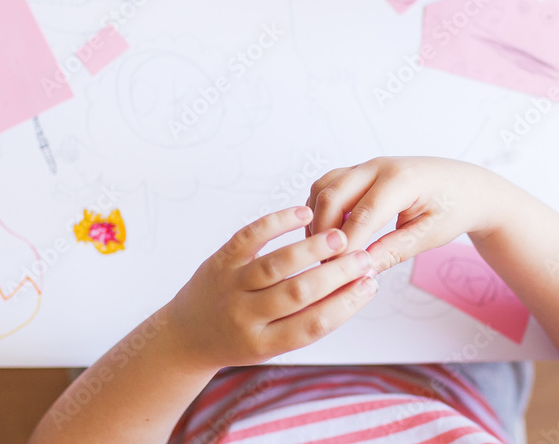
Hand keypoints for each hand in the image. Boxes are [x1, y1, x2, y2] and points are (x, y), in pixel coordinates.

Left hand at [165, 206, 377, 370]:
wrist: (187, 335)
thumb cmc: (240, 338)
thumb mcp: (272, 344)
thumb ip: (308, 320)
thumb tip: (356, 288)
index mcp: (263, 343)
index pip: (313, 325)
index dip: (346, 305)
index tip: (370, 285)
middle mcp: (245, 316)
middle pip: (298, 293)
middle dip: (336, 274)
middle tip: (364, 258)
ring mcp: (230, 285)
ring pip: (276, 265)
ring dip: (312, 249)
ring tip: (340, 238)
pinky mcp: (220, 259)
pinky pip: (250, 237)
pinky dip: (277, 222)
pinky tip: (304, 214)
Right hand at [307, 157, 510, 272]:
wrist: (466, 186)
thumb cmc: (453, 208)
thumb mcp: (430, 235)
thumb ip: (395, 251)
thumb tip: (362, 269)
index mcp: (401, 180)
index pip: (362, 215)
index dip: (347, 246)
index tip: (338, 272)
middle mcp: (378, 166)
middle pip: (332, 196)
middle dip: (324, 233)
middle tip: (325, 266)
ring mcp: (367, 166)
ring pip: (324, 187)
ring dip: (317, 219)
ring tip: (322, 252)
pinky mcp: (361, 172)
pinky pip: (329, 185)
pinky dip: (320, 209)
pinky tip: (327, 235)